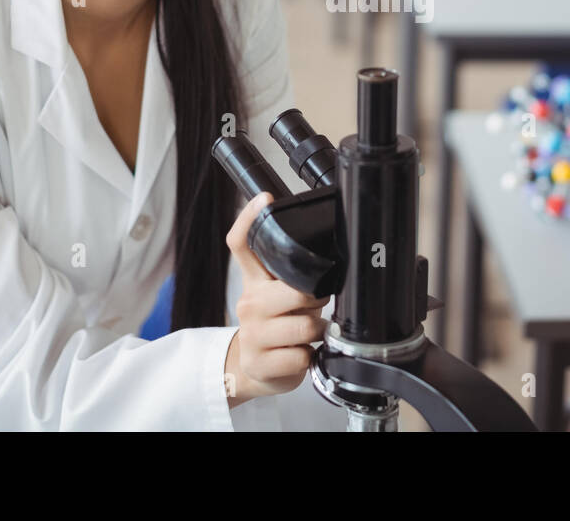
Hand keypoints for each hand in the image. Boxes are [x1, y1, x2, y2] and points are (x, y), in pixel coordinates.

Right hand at [224, 192, 329, 406]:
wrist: (254, 370)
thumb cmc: (275, 327)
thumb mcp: (278, 296)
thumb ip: (293, 275)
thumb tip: (327, 255)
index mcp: (254, 282)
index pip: (242, 245)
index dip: (250, 220)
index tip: (264, 199)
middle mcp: (249, 304)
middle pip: (295, 290)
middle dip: (316, 300)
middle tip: (314, 306)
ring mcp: (253, 335)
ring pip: (304, 326)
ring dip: (315, 332)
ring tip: (307, 333)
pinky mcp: (260, 363)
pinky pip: (301, 356)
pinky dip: (309, 357)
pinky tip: (299, 355)